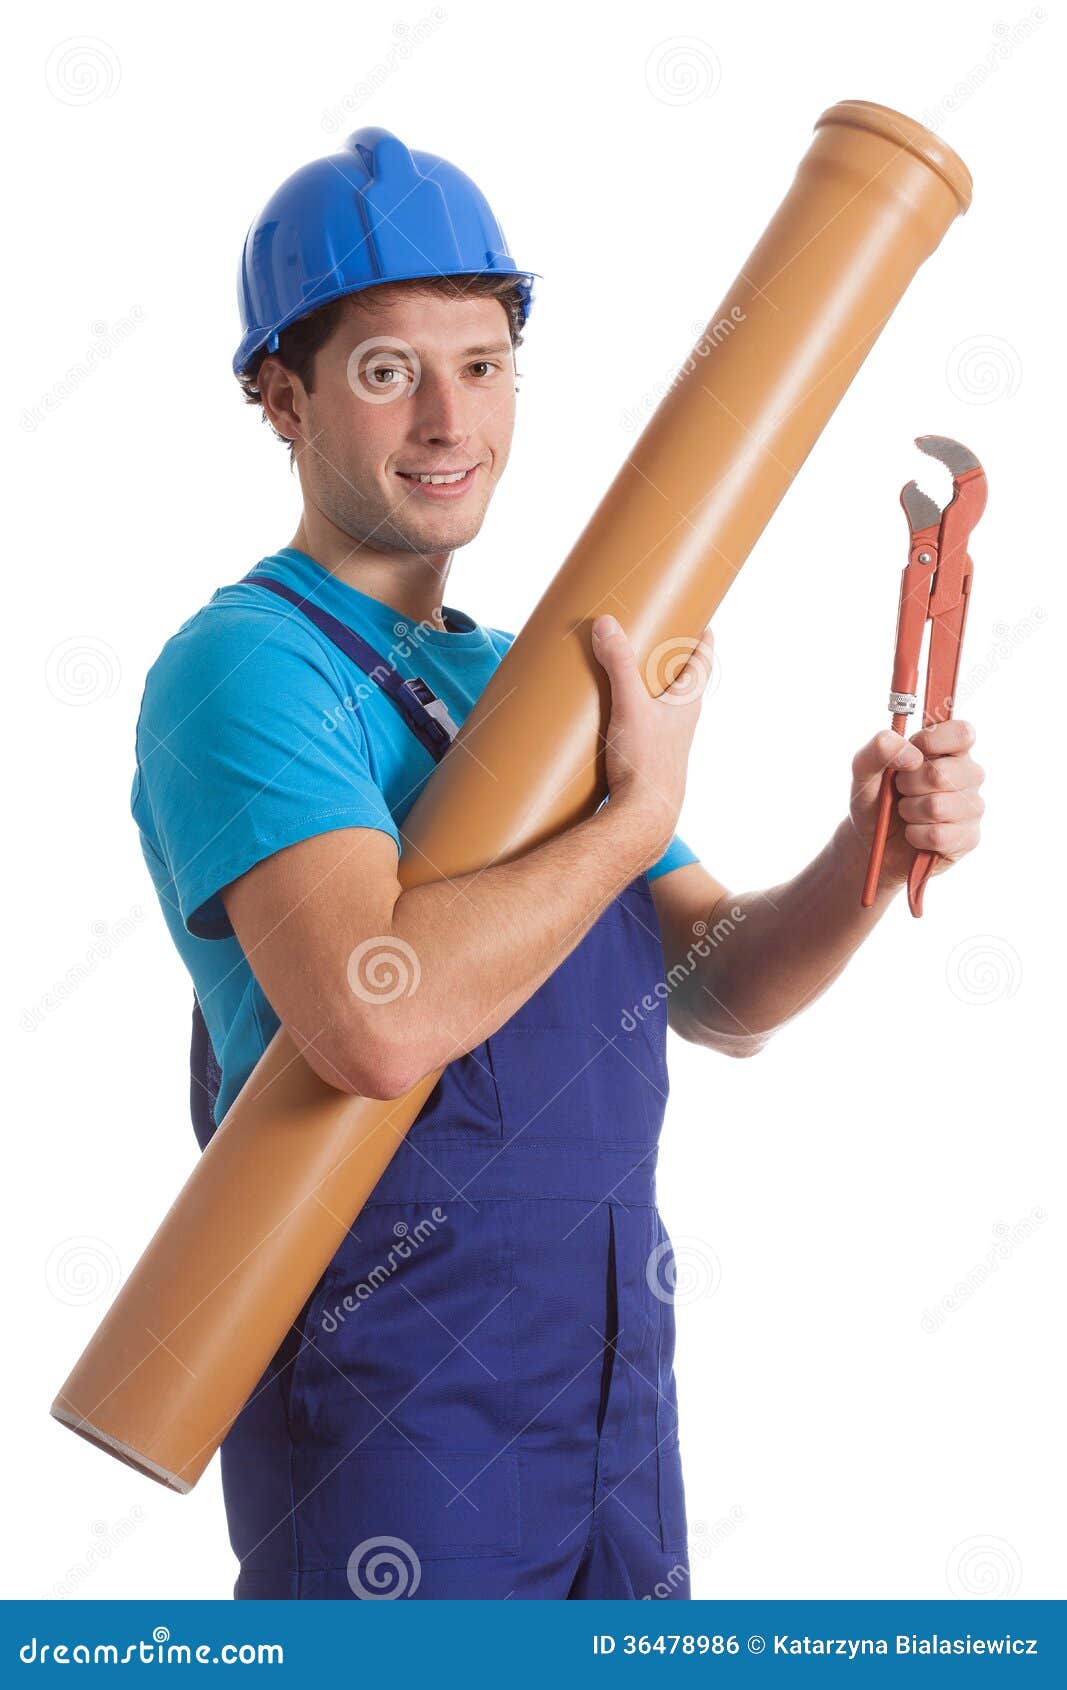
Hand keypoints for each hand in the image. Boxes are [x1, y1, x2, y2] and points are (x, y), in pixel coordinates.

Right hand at [591, 615, 714, 859]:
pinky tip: (615, 718)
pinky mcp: (649, 759)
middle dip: (673, 661)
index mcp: (687, 703)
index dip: (704, 641)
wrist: (644, 816)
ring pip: (665, 708)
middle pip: (684, 683)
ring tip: (630, 675)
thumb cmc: (645, 761)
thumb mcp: (630, 705)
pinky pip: (647, 727)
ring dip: (652, 690)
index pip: (702, 663)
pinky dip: (637, 714)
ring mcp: (668, 742)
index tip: (705, 623)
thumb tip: (607, 623)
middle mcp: (683, 722)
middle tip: (659, 640)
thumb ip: (620, 664)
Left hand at [847, 719, 985, 885]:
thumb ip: (880, 747)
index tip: (910, 756)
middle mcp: (968, 775)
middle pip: (940, 774)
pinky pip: (937, 836)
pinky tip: (914, 833)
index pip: (962, 733)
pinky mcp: (968, 838)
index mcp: (950, 749)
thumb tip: (912, 754)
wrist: (871, 841)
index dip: (931, 743)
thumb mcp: (864, 768)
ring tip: (907, 812)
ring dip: (909, 811)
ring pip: (937, 807)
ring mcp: (971, 807)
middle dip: (907, 785)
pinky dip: (914, 835)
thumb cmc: (875, 798)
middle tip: (901, 790)